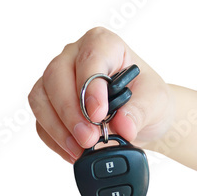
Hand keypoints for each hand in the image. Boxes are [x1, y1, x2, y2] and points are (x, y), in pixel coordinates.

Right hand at [28, 27, 174, 163]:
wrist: (145, 116)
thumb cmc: (148, 99)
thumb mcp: (156, 102)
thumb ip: (140, 112)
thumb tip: (123, 126)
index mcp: (103, 44)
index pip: (89, 59)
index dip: (90, 87)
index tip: (99, 115)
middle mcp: (74, 56)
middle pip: (56, 77)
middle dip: (71, 113)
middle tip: (89, 139)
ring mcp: (58, 78)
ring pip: (41, 99)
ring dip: (59, 128)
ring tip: (81, 149)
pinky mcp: (49, 103)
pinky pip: (41, 120)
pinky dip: (55, 139)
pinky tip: (74, 151)